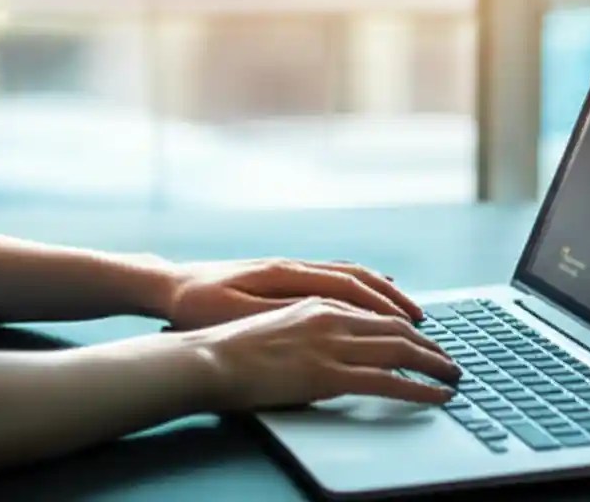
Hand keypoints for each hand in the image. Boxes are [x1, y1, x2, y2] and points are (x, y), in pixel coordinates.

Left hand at [158, 257, 423, 329]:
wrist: (166, 286)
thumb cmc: (195, 306)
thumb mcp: (233, 314)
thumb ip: (277, 314)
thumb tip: (319, 315)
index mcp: (285, 274)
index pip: (348, 285)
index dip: (382, 304)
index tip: (410, 323)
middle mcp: (293, 266)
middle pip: (357, 276)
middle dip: (392, 298)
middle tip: (422, 321)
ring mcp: (289, 268)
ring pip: (348, 274)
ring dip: (381, 291)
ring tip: (408, 311)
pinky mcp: (282, 276)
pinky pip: (333, 277)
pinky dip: (361, 287)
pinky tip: (371, 299)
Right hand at [192, 297, 459, 409]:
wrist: (206, 358)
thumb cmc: (230, 348)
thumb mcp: (276, 324)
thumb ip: (306, 328)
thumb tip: (324, 345)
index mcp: (318, 303)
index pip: (376, 312)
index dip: (405, 326)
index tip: (424, 338)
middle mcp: (331, 316)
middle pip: (396, 328)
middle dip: (428, 345)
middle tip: (449, 360)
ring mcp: (332, 344)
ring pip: (400, 350)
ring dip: (433, 364)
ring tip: (454, 376)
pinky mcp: (329, 374)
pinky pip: (387, 381)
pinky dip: (419, 389)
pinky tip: (437, 396)